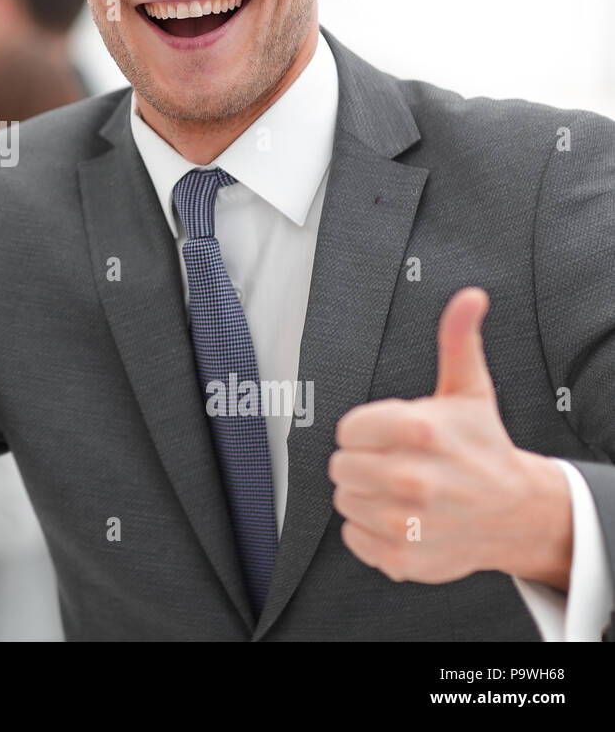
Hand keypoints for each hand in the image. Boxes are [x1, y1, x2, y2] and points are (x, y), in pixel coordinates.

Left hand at [329, 286, 571, 586]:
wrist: (516, 513)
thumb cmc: (483, 449)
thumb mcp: (468, 390)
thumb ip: (456, 340)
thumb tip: (468, 297)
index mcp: (420, 430)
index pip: (346, 430)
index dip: (366, 431)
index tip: (392, 435)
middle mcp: (413, 478)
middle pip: (340, 466)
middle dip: (364, 462)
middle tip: (398, 463)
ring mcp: (407, 522)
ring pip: (344, 500)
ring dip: (367, 496)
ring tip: (403, 493)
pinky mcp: (402, 558)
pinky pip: (352, 537)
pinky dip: (370, 532)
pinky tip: (402, 520)